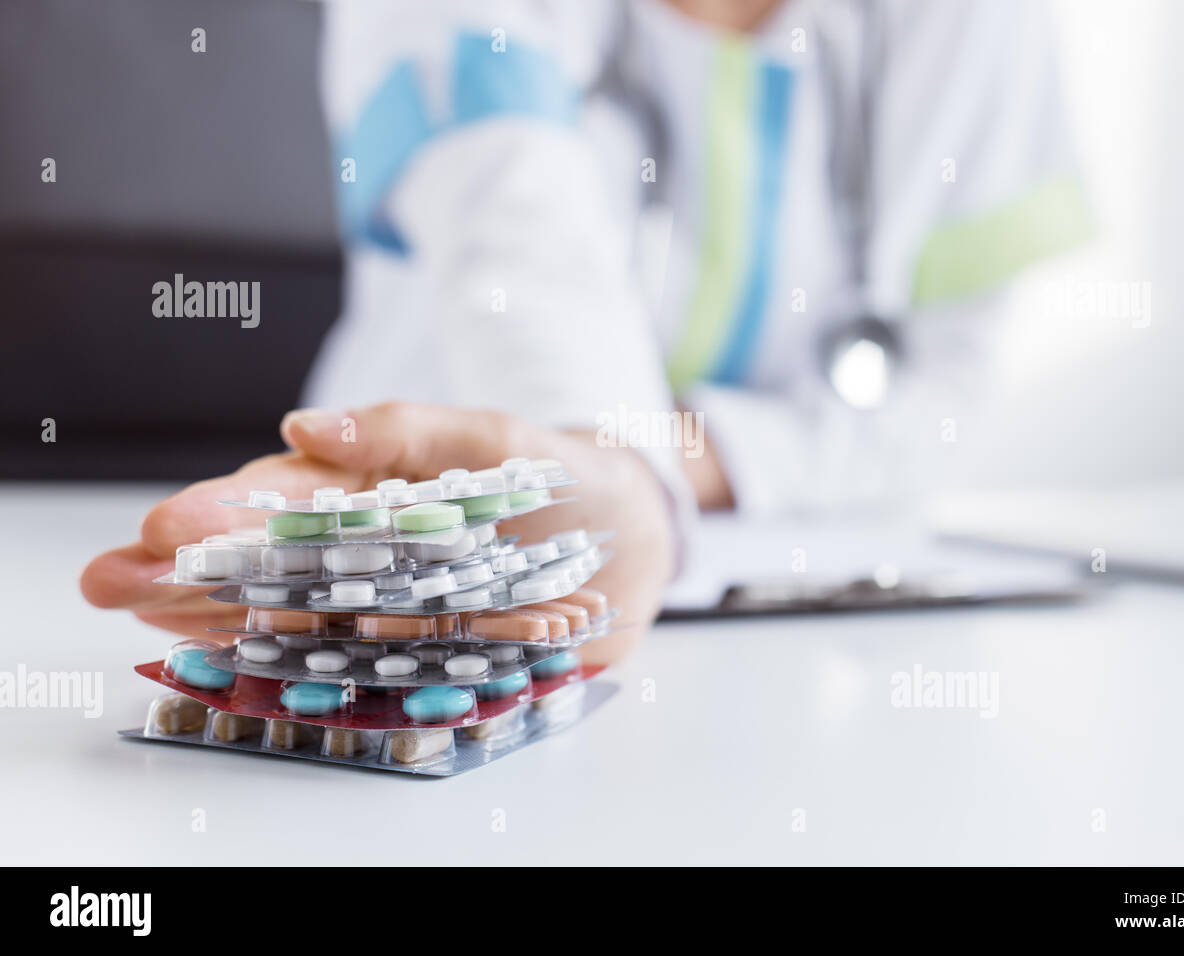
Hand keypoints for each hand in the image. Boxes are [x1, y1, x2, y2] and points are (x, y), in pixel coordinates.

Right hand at [80, 402, 675, 665]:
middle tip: (114, 578)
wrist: (632, 537)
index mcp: (376, 491)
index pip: (284, 502)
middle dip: (191, 569)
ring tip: (150, 617)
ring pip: (295, 616)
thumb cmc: (561, 476)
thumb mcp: (495, 439)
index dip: (225, 512)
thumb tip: (307, 430)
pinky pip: (359, 665)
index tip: (167, 523)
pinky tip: (239, 662)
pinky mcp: (430, 656)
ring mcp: (395, 607)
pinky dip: (302, 666)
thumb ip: (409, 434)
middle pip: (269, 564)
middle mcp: (372, 553)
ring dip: (222, 618)